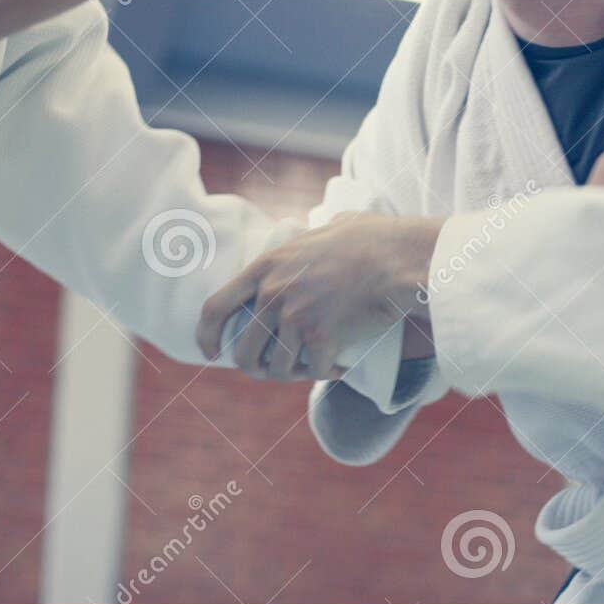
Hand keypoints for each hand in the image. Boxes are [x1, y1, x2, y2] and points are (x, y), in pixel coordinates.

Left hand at [197, 214, 443, 380]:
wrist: (396, 256)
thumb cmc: (370, 238)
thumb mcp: (324, 230)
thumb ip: (307, 239)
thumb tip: (315, 229)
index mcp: (266, 267)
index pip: (214, 307)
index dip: (207, 335)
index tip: (212, 351)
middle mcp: (273, 293)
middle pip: (245, 351)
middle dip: (257, 369)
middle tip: (277, 369)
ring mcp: (295, 316)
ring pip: (278, 368)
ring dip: (294, 374)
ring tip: (312, 366)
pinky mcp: (321, 336)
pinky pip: (312, 371)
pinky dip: (326, 373)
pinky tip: (338, 366)